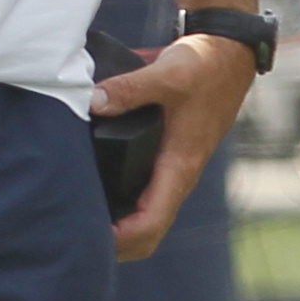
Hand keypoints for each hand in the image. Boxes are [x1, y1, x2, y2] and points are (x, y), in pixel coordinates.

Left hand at [92, 33, 256, 259]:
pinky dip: (124, 205)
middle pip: (150, 230)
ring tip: (76, 222)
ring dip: (119, 227)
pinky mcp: (167, 156)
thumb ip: (129, 88)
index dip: (121, 238)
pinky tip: (93, 193)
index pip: (152, 222)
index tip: (87, 238)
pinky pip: (146, 194)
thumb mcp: (166, 74)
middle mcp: (178, 174)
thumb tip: (93, 102)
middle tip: (73, 239)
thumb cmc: (201, 68)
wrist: (226, 56)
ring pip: (148, 214)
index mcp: (180, 165)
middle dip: (117, 244)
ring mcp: (173, 167)